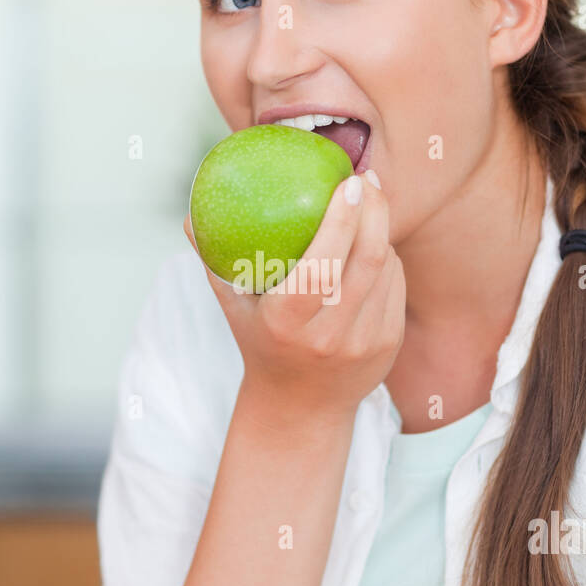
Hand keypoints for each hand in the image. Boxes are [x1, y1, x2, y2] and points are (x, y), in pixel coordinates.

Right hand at [183, 171, 404, 422]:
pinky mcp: (390, 344)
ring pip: (386, 268)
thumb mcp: (232, 306)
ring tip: (369, 203)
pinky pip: (396, 284)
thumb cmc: (259, 341)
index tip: (347, 182)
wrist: (300, 407)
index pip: (322, 264)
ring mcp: (366, 342)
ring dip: (381, 230)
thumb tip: (189, 214)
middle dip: (375, 209)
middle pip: (366, 259)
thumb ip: (214, 260)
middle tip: (364, 178)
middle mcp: (331, 335)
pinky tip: (375, 239)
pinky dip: (388, 257)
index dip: (342, 220)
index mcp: (288, 322)